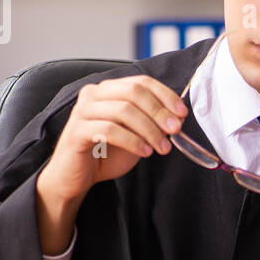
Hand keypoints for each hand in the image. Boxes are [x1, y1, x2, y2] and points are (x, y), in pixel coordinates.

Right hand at [38, 74, 186, 205]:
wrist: (77, 177)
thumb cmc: (106, 154)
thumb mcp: (136, 134)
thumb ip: (152, 122)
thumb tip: (178, 116)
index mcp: (109, 89)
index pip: (142, 82)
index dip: (165, 96)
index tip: (182, 113)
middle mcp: (94, 94)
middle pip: (134, 92)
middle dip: (159, 111)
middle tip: (175, 130)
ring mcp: (83, 111)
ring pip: (124, 110)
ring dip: (149, 129)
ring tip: (162, 147)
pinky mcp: (77, 130)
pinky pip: (110, 130)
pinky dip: (133, 141)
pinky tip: (145, 152)